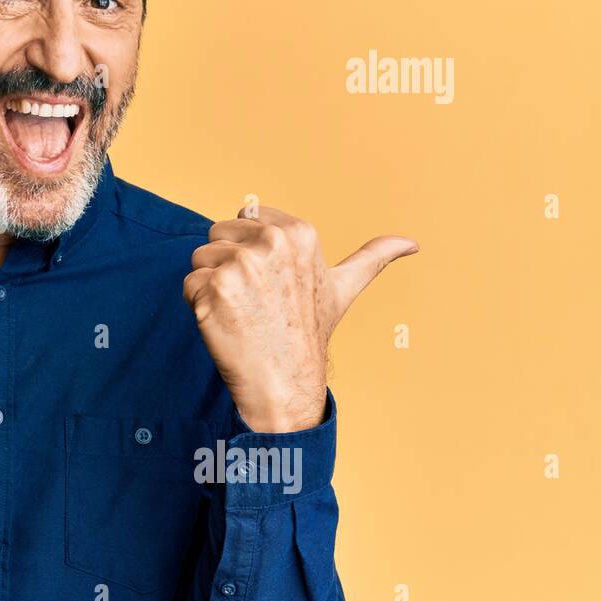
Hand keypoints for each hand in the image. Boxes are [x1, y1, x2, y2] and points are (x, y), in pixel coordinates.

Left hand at [183, 206, 417, 432]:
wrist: (284, 383)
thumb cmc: (308, 334)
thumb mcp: (343, 288)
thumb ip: (373, 258)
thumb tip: (412, 243)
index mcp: (300, 232)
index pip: (244, 216)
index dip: (249, 250)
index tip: (271, 282)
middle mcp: (272, 242)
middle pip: (216, 233)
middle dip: (227, 266)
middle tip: (254, 301)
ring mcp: (242, 265)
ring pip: (200, 258)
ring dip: (211, 287)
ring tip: (241, 312)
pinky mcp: (214, 288)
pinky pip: (188, 284)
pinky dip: (198, 306)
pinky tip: (225, 324)